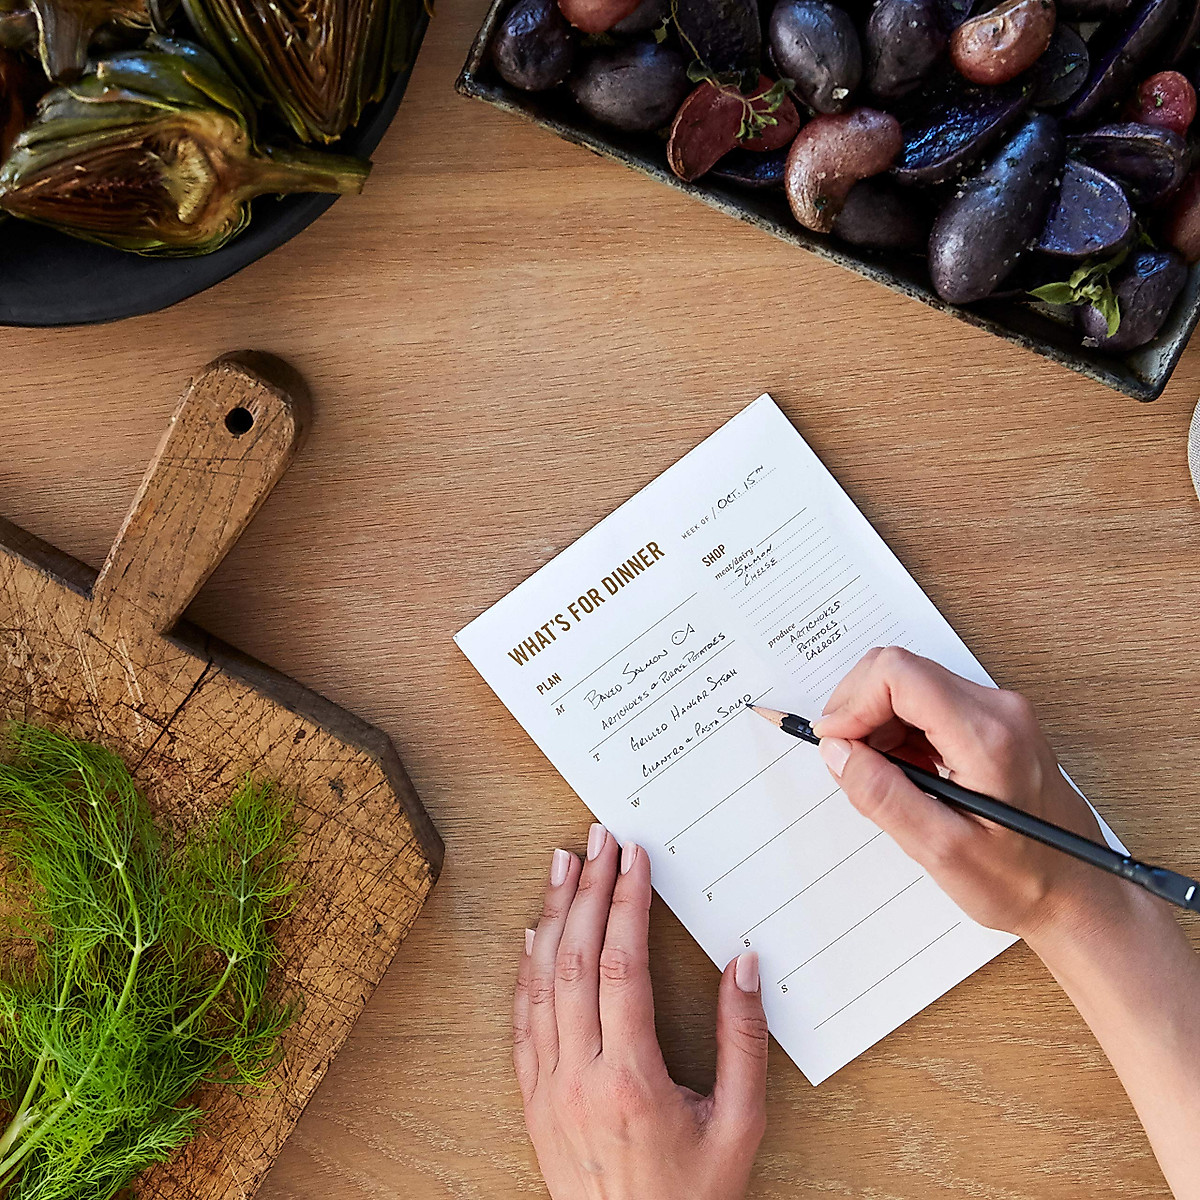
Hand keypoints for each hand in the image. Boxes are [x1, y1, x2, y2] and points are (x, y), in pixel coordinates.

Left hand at [514, 825, 767, 1199]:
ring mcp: (548, 1086)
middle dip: (586, 890)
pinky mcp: (533, 1097)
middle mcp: (579, 1075)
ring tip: (562, 865)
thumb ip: (743, 1042)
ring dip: (551, 916)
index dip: (626, 903)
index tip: (633, 859)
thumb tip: (744, 966)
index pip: (622, 967)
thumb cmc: (690, 1196)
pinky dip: (525, 968)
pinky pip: (521, 1019)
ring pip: (541, 981)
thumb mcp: (739, 1125)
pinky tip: (532, 933)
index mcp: (630, 1079)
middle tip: (597, 841)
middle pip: (575, 960)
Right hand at [812, 646, 1124, 942]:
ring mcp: (999, 711)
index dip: (853, 702)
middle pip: (900, 671)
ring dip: (879, 724)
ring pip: (910, 684)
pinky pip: (928, 703)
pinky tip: (908, 775)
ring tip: (885, 778)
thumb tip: (837, 752)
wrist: (1080, 895)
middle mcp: (998, 709)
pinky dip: (901, 731)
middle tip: (850, 763)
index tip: (836, 743)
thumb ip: (882, 796)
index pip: (899, 674)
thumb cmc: (1025, 881)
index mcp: (987, 736)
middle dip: (860, 711)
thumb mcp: (941, 850)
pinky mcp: (994, 721)